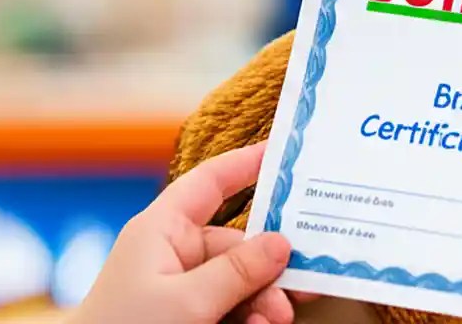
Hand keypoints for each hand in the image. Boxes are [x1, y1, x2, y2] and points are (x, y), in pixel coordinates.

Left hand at [70, 142, 306, 323]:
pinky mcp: (188, 317)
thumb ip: (236, 272)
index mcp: (162, 230)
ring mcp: (180, 289)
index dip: (244, 164)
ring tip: (276, 318)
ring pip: (240, 282)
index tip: (283, 154)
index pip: (209, 183)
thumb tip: (281, 243)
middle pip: (237, 245)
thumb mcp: (185, 302)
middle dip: (269, 267)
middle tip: (299, 287)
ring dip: (264, 300)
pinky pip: (231, 308)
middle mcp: (173, 254)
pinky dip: (250, 317)